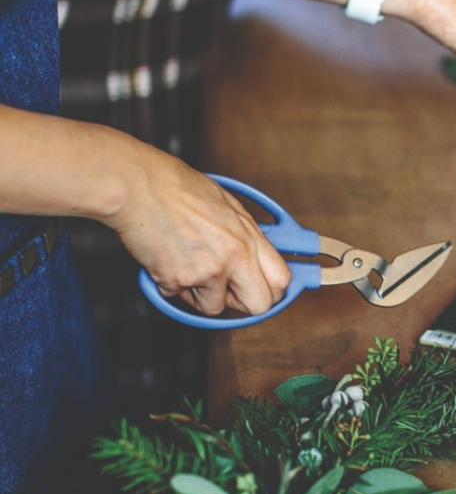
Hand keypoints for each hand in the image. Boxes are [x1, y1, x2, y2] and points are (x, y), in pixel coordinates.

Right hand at [108, 148, 290, 316]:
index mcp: (247, 236)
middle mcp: (232, 256)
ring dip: (202, 295)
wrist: (136, 185)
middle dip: (244, 303)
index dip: (274, 291)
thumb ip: (246, 234)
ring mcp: (205, 271)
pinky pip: (180, 297)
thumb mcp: (227, 204)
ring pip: (214, 307)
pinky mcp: (176, 280)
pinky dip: (173, 285)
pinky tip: (169, 259)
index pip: (281, 280)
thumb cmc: (177, 187)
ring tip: (188, 265)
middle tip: (229, 291)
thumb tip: (258, 257)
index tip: (263, 289)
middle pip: (259, 305)